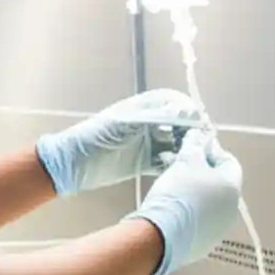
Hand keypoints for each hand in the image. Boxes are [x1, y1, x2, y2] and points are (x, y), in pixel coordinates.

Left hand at [35, 90, 202, 196]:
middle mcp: (146, 123)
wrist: (72, 164)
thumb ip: (154, 117)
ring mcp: (144, 142)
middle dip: (190, 132)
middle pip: (176, 124)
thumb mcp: (124, 124)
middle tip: (203, 144)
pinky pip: (164, 161)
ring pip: (173, 143)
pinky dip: (173, 165)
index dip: (187, 110)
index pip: (172, 102)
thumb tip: (185, 109)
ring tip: (193, 159)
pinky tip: (179, 172)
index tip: (200, 122)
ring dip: (184, 150)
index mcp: (141, 108)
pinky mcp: (141, 161)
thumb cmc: (94, 137)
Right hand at [124, 128, 241, 274]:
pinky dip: (190, 214)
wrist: (161, 235)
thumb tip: (197, 137)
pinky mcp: (204, 245)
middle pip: (220, 184)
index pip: (229, 162)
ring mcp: (219, 230)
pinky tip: (172, 210)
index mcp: (232, 188)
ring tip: (173, 188)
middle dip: (201, 173)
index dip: (212, 152)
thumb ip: (194, 146)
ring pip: (210, 204)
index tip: (195, 149)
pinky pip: (200, 222)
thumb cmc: (178, 192)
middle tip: (180, 167)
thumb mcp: (185, 161)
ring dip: (196, 193)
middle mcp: (232, 210)